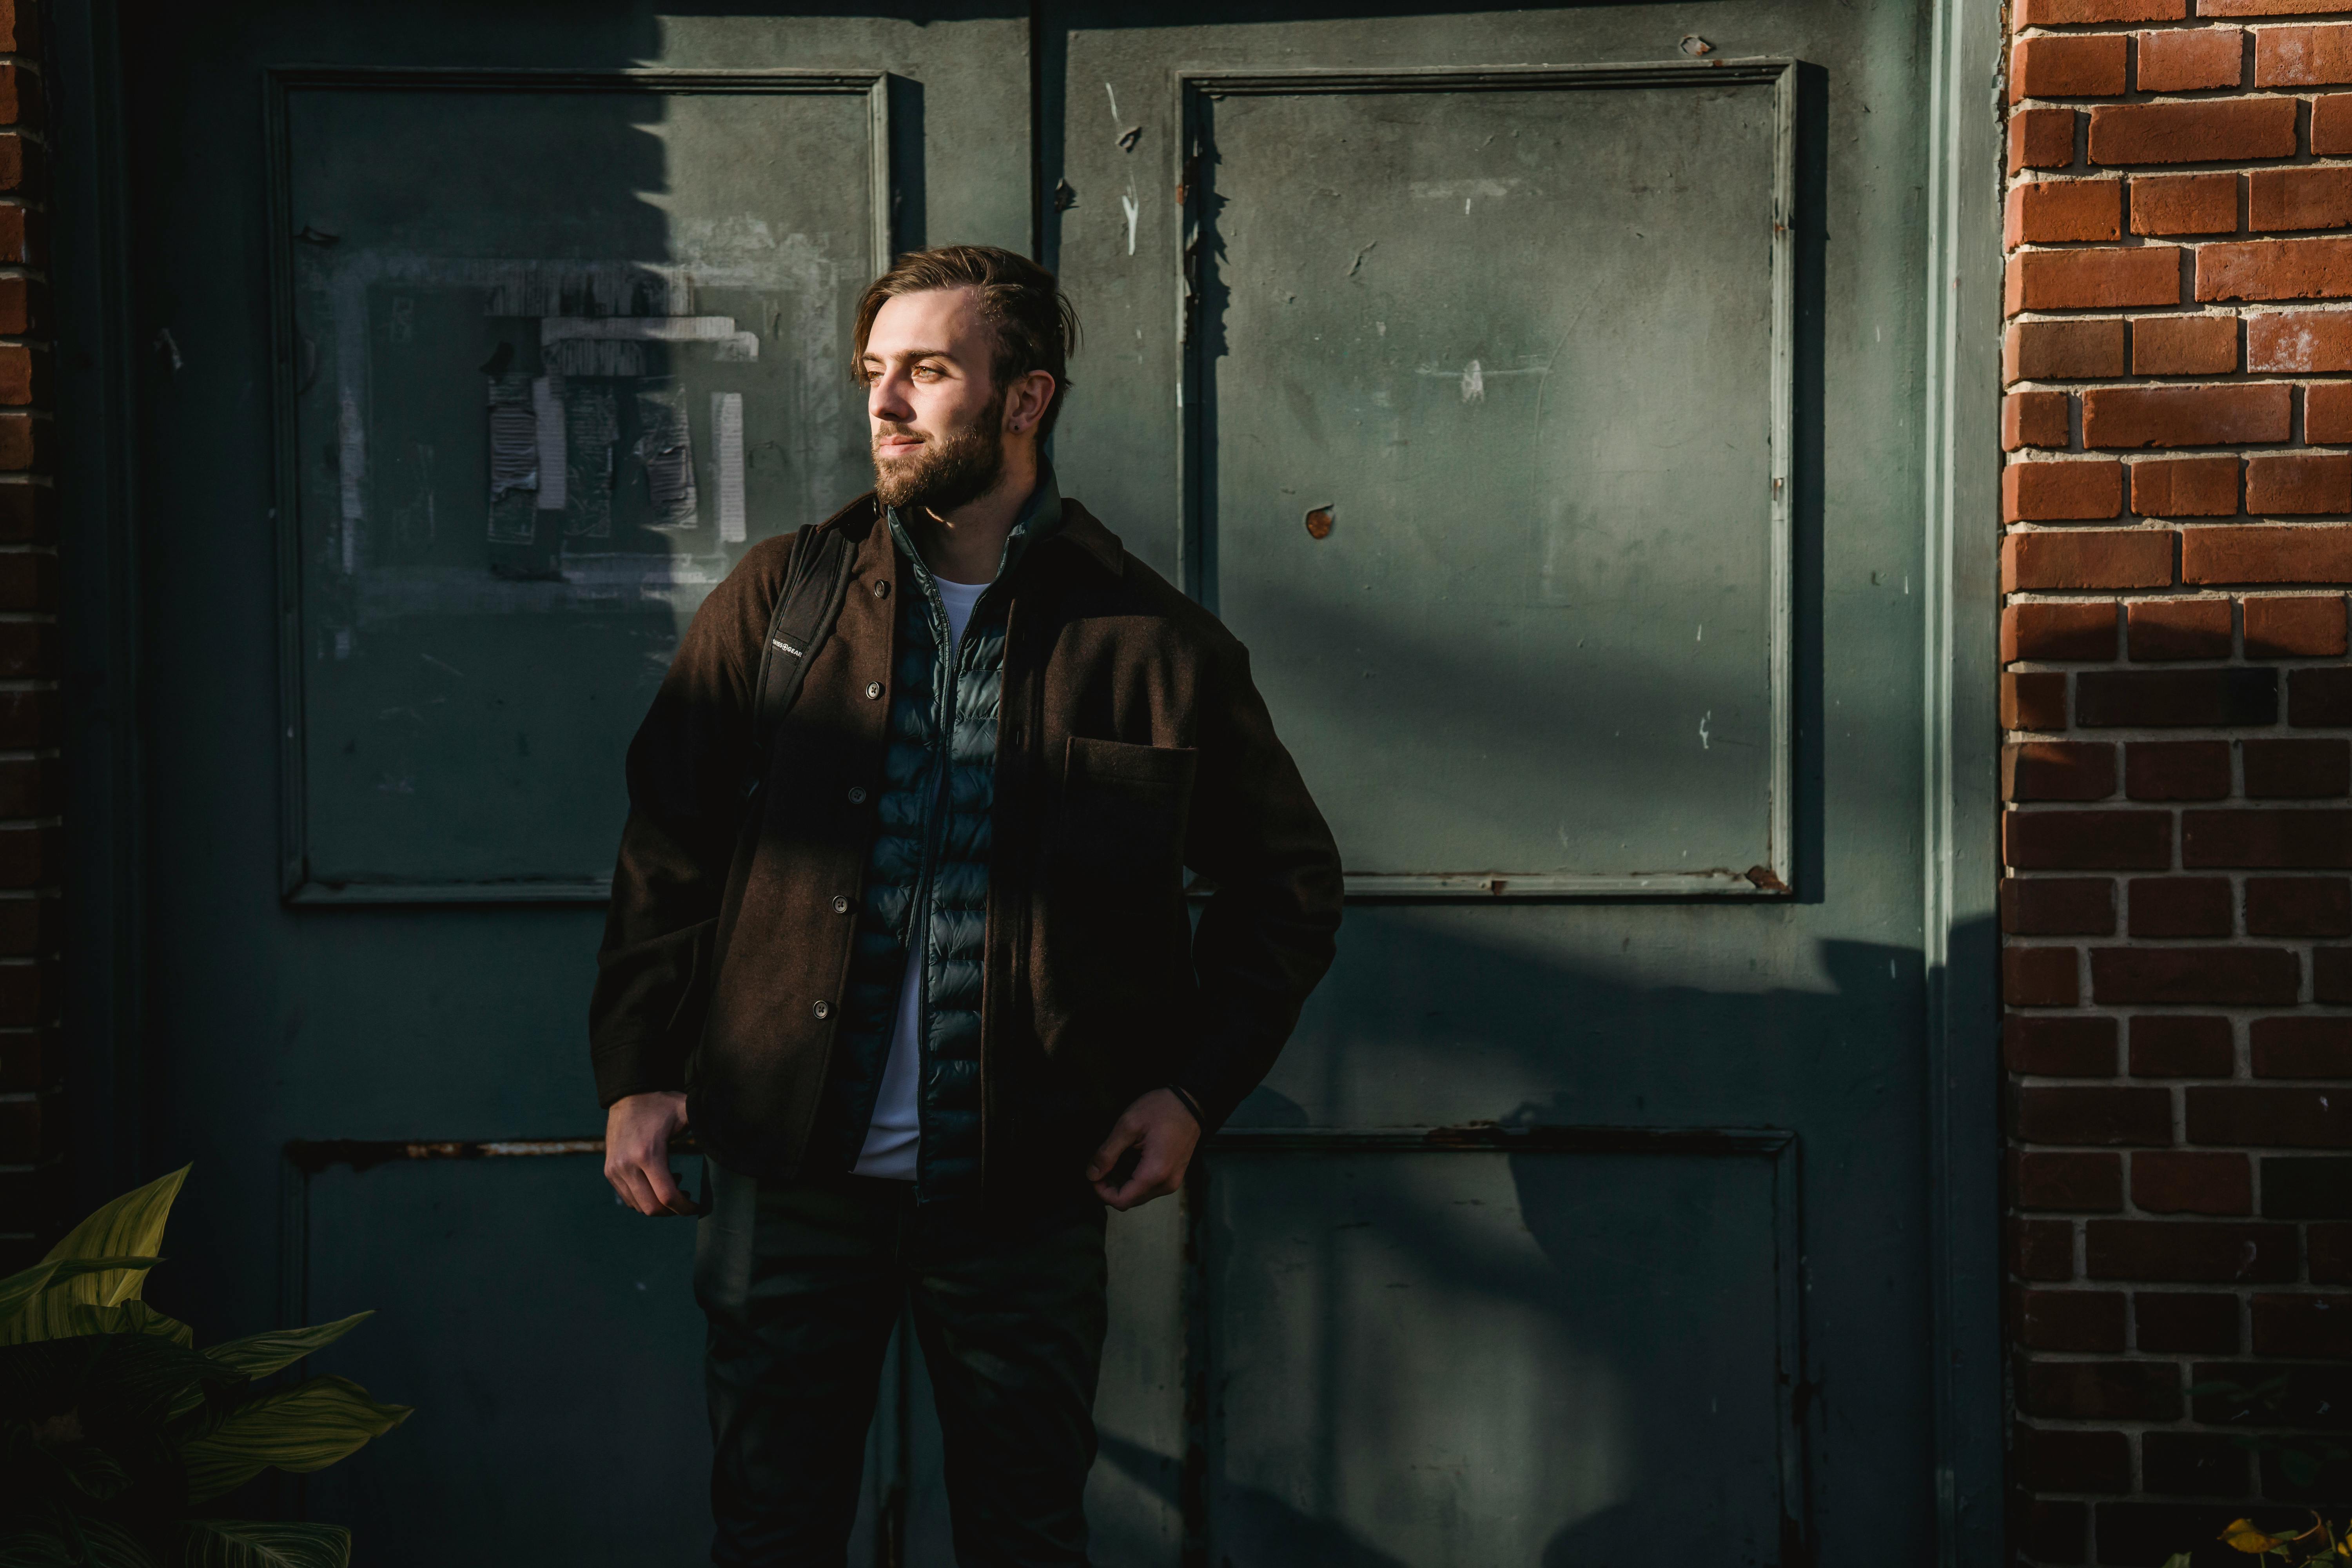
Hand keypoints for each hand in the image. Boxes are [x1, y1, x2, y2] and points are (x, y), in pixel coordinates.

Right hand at [604, 1091, 695, 1216]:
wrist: (628, 1095)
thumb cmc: (661, 1104)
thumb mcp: (686, 1111)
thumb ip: (706, 1126)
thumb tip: (730, 1138)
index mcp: (647, 1153)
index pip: (667, 1196)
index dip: (685, 1208)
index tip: (698, 1207)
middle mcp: (627, 1165)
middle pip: (652, 1208)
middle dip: (672, 1210)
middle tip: (687, 1200)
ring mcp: (615, 1169)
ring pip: (638, 1206)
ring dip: (658, 1204)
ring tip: (673, 1186)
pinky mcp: (609, 1171)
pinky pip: (627, 1198)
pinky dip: (644, 1198)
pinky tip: (656, 1182)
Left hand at [1087, 1089, 1201, 1211]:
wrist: (1191, 1102)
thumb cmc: (1161, 1109)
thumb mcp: (1128, 1125)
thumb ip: (1107, 1153)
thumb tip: (1091, 1175)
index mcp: (1154, 1174)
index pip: (1121, 1201)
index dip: (1102, 1192)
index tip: (1094, 1174)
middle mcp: (1166, 1184)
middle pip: (1130, 1201)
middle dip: (1111, 1187)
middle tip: (1102, 1165)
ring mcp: (1173, 1182)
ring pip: (1140, 1195)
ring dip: (1123, 1183)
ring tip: (1115, 1160)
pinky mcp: (1175, 1175)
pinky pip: (1150, 1187)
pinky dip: (1135, 1179)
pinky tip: (1130, 1159)